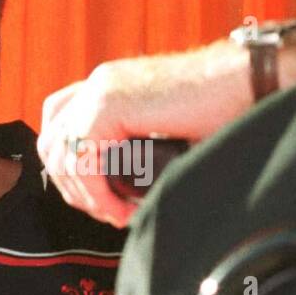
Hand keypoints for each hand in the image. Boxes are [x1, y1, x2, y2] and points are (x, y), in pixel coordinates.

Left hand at [37, 41, 254, 227]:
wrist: (244, 81)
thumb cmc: (215, 106)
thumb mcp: (154, 125)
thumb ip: (124, 143)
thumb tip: (106, 187)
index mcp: (103, 85)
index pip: (56, 125)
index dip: (66, 166)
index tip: (92, 195)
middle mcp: (96, 84)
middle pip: (51, 144)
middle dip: (71, 186)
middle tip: (104, 211)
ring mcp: (98, 91)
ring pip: (62, 157)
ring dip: (86, 196)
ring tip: (116, 214)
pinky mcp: (108, 105)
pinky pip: (83, 162)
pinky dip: (98, 194)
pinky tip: (119, 209)